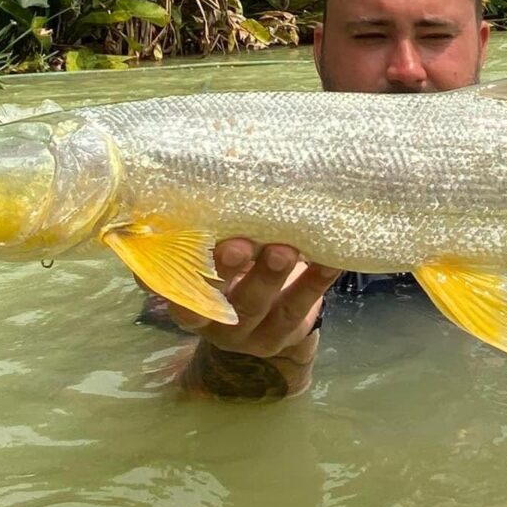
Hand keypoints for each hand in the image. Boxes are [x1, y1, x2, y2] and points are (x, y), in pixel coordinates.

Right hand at [168, 238, 339, 359]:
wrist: (271, 320)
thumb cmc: (239, 269)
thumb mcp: (220, 255)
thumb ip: (213, 232)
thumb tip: (215, 172)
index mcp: (191, 300)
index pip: (177, 291)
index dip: (178, 275)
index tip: (186, 246)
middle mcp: (216, 321)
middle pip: (219, 299)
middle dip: (228, 271)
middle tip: (238, 244)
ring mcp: (251, 332)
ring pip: (261, 307)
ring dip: (272, 276)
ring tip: (285, 250)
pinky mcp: (286, 334)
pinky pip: (301, 307)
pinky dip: (316, 281)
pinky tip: (329, 260)